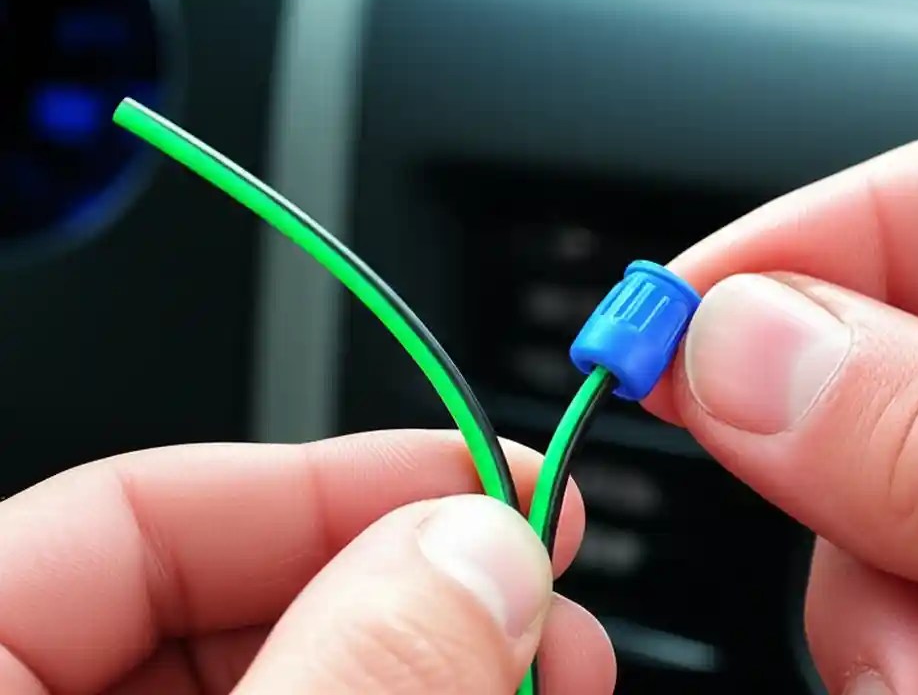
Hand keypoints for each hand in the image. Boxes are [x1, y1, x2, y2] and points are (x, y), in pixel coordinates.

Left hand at [0, 430, 615, 693]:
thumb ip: (348, 680)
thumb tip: (473, 549)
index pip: (123, 516)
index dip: (324, 480)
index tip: (485, 479)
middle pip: (226, 608)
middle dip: (415, 583)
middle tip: (548, 591)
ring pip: (295, 684)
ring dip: (440, 662)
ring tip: (559, 672)